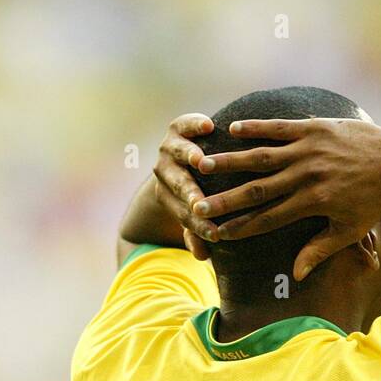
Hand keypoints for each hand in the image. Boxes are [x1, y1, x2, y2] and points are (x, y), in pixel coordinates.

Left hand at [152, 114, 219, 258]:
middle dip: (190, 196)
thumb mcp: (196, 212)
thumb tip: (203, 256)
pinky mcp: (177, 127)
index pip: (184, 215)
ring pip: (178, 154)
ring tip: (201, 161)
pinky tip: (210, 126)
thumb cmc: (196, 192)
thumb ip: (197, 232)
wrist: (184, 156)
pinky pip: (185, 124)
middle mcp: (164, 172)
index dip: (199, 226)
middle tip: (201, 205)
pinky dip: (195, 124)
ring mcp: (168, 149)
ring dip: (189, 157)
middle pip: (178, 186)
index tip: (216, 235)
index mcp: (167, 196)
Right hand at [194, 118, 380, 278]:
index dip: (240, 228)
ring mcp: (310, 149)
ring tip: (203, 165)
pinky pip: (279, 127)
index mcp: (313, 203)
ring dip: (231, 162)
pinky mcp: (316, 127)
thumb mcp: (348, 231)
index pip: (268, 219)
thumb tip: (295, 275)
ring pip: (262, 156)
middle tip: (197, 206)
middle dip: (225, 200)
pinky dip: (255, 127)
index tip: (216, 234)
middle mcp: (307, 175)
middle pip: (257, 190)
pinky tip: (231, 129)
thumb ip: (319, 251)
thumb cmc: (374, 201)